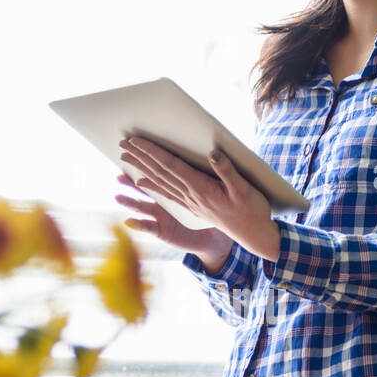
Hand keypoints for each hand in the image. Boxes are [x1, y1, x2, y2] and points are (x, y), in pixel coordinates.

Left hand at [116, 136, 280, 260]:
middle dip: (140, 158)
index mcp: (201, 189)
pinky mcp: (193, 207)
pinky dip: (153, 186)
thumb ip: (227, 171)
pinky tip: (142, 181)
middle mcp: (191, 197)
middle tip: (122, 144)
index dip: (153, 153)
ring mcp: (190, 203)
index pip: (171, 167)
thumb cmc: (252, 211)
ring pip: (160, 183)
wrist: (254, 235)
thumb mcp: (244, 189)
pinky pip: (167, 194)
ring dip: (141, 170)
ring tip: (124, 159)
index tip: (137, 141)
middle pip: (160, 174)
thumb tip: (213, 153)